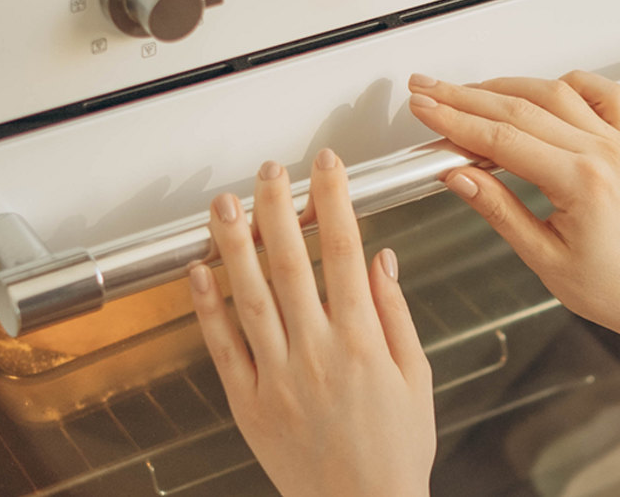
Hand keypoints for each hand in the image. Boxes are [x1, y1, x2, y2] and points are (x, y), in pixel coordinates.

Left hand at [189, 149, 434, 496]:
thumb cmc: (393, 450)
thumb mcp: (418, 376)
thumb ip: (396, 313)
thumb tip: (383, 260)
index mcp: (362, 341)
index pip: (345, 251)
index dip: (334, 200)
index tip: (327, 168)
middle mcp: (316, 352)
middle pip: (291, 261)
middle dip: (278, 206)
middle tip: (270, 172)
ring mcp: (278, 376)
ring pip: (250, 295)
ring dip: (235, 243)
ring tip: (225, 204)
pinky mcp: (249, 402)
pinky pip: (223, 345)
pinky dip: (208, 305)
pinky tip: (201, 270)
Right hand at [407, 71, 619, 385]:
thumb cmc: (613, 286)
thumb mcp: (543, 258)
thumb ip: (499, 209)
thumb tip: (459, 176)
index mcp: (580, 181)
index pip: (502, 137)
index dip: (456, 120)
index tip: (425, 110)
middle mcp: (602, 152)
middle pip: (519, 107)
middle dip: (464, 97)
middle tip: (428, 91)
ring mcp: (616, 142)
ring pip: (553, 92)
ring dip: (504, 86)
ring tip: (465, 90)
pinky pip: (602, 93)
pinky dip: (570, 82)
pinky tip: (543, 86)